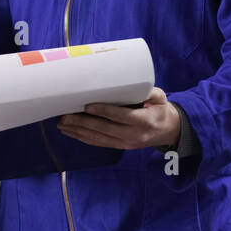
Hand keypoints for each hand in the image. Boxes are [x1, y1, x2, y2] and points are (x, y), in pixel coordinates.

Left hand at [55, 86, 180, 150]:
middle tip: (65, 115)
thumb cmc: (160, 110)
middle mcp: (134, 135)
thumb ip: (149, 92)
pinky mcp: (119, 146)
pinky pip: (98, 143)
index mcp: (145, 121)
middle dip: (83, 123)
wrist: (169, 131)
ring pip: (98, 138)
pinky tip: (70, 132)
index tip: (88, 106)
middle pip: (104, 129)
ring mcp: (125, 143)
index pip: (121, 117)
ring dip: (78, 131)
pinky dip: (82, 138)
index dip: (104, 111)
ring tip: (62, 123)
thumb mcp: (161, 98)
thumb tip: (132, 84)